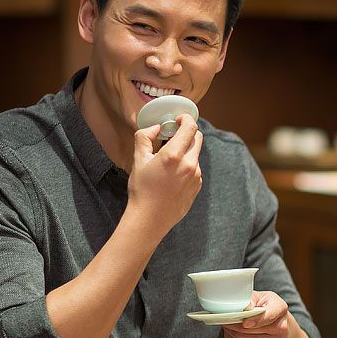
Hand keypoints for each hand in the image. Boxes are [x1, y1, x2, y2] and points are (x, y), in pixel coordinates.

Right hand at [126, 114, 202, 238]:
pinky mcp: (198, 186)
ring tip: (168, 160)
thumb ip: (145, 137)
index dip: (185, 119)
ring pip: (195, 154)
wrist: (150, 218)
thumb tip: (156, 128)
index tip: (177, 119)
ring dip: (186, 150)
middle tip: (173, 136)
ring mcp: (196, 176)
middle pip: (197, 138)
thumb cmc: (142, 189)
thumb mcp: (138, 160)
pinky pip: (195, 169)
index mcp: (174, 155)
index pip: (190, 127)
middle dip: (187, 133)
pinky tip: (172, 175)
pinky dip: (187, 165)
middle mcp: (189, 165)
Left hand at [222, 291, 294, 337]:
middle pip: (249, 329)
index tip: (244, 322)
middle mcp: (281, 328)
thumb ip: (252, 299)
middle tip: (225, 318)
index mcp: (280, 309)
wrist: (279, 325)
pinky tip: (232, 333)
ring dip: (230, 331)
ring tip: (227, 324)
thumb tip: (244, 307)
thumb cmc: (268, 307)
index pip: (268, 316)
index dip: (255, 320)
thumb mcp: (262, 297)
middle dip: (233, 323)